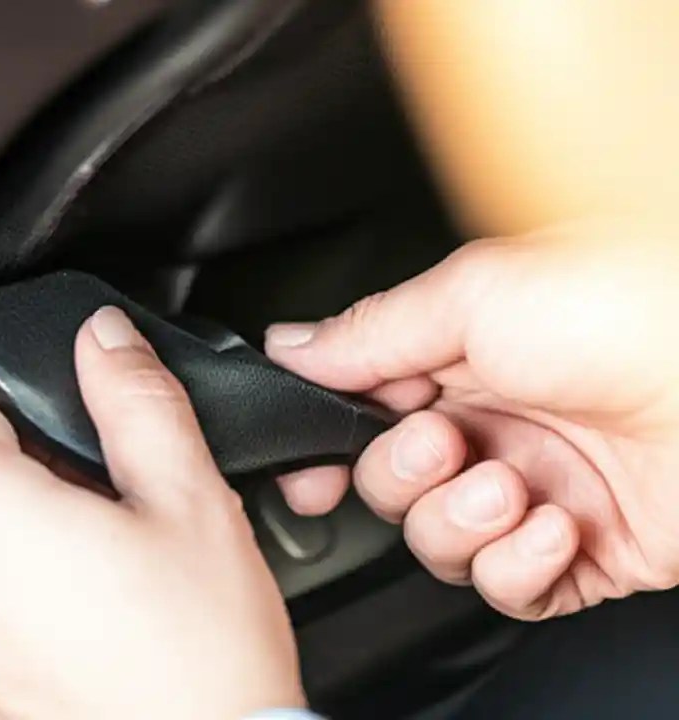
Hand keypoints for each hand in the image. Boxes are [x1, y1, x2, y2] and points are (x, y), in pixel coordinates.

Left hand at [0, 306, 303, 719]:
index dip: (18, 414)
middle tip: (102, 513)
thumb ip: (135, 400)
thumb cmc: (199, 660)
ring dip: (8, 547)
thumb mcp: (187, 501)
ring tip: (96, 578)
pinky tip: (76, 630)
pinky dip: (1, 609)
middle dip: (17, 481)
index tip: (70, 444)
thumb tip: (104, 340)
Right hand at [266, 216, 678, 619]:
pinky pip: (504, 589)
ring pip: (436, 541)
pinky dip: (516, 566)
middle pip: (387, 483)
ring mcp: (534, 491)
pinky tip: (553, 525)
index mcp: (463, 356)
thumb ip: (371, 329)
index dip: (324, 442)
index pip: (362, 409)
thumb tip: (290, 344)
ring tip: (510, 486)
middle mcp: (494, 424)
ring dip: (459, 521)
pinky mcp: (577, 555)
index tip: (305, 466)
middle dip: (400, 474)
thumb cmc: (631, 312)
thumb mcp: (476, 296)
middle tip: (441, 446)